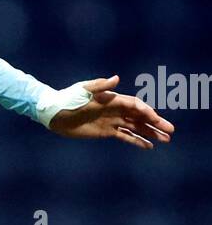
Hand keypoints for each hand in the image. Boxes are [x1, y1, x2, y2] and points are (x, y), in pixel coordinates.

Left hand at [49, 76, 173, 148]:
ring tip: (166, 140)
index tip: (156, 121)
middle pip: (140, 117)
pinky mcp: (106, 132)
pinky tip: (149, 146)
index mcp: (113, 99)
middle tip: (170, 132)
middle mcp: (116, 110)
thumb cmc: (68, 98)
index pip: (135, 106)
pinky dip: (137, 141)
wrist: (54, 113)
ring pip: (136, 127)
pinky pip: (125, 136)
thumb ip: (100, 86)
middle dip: (155, 124)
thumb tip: (116, 78)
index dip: (147, 113)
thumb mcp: (83, 90)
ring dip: (150, 133)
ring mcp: (112, 121)